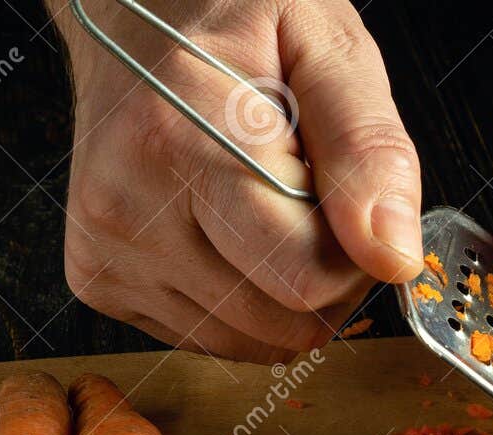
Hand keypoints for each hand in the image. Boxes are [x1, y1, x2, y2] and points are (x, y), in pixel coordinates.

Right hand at [51, 0, 423, 362]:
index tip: (341, 193)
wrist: (130, 13)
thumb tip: (394, 256)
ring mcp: (106, 255)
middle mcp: (128, 210)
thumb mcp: (328, 48)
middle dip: (321, 274)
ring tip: (261, 207)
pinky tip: (221, 229)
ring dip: (281, 293)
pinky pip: (209, 338)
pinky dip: (237, 298)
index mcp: (180, 141)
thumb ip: (370, 151)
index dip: (352, 250)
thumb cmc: (234, 20)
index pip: (305, 276)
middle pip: (283, 323)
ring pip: (250, 343)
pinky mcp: (98, 283)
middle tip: (304, 195)